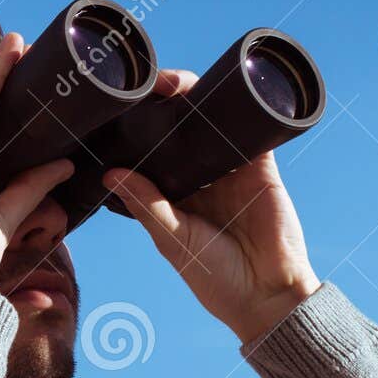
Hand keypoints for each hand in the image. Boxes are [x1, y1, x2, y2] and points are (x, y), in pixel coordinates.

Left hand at [104, 69, 320, 342]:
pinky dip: (236, 107)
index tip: (113, 113)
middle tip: (142, 86)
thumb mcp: (173, 240)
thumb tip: (110, 174)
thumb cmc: (215, 278)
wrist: (267, 294)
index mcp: (171, 196)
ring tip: (171, 83)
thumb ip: (147, 205)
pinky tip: (219, 88)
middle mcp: (198, 178)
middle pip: (177, 130)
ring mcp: (229, 169)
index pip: (148, 154)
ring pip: (208, 122)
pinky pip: (248, 129)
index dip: (133, 133)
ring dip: (193, 98)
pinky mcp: (259, 165)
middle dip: (161, 106)